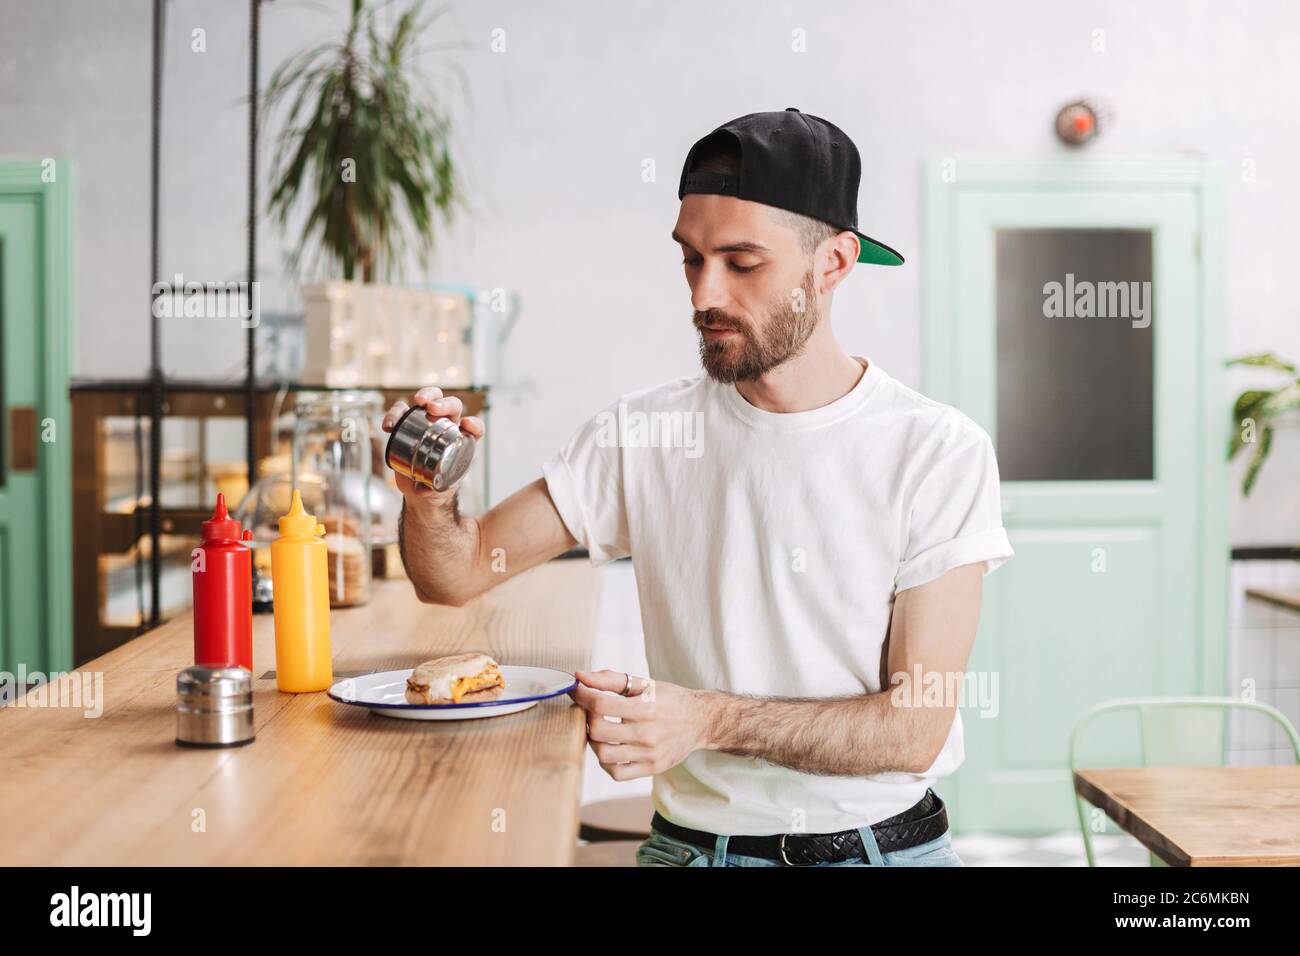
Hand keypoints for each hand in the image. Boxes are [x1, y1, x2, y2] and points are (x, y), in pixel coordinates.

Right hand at [380, 387, 484, 499]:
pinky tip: (389, 425)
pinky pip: (402, 412)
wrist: (418, 488)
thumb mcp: (438, 491)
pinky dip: (395, 414)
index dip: (473, 424)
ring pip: (430, 400)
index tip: (466, 425)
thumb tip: (423, 490)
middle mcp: (449, 427)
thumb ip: (433, 491)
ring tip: (418, 402)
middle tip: (433, 408)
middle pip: (453, 406)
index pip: (474, 428)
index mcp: (463, 442)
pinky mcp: (408, 424)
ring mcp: (428, 422)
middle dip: (445, 403)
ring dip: (425, 396)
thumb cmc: (436, 487)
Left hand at [568, 669, 711, 780]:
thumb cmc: (669, 699)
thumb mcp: (644, 684)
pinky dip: (607, 762)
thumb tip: (580, 677)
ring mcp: (649, 754)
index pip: (600, 704)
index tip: (577, 691)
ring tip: (601, 732)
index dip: (581, 696)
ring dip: (595, 742)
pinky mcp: (652, 768)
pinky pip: (617, 773)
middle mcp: (647, 733)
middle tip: (592, 713)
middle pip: (597, 731)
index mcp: (645, 707)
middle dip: (587, 719)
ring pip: (603, 755)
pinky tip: (611, 748)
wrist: (700, 721)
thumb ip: (610, 679)